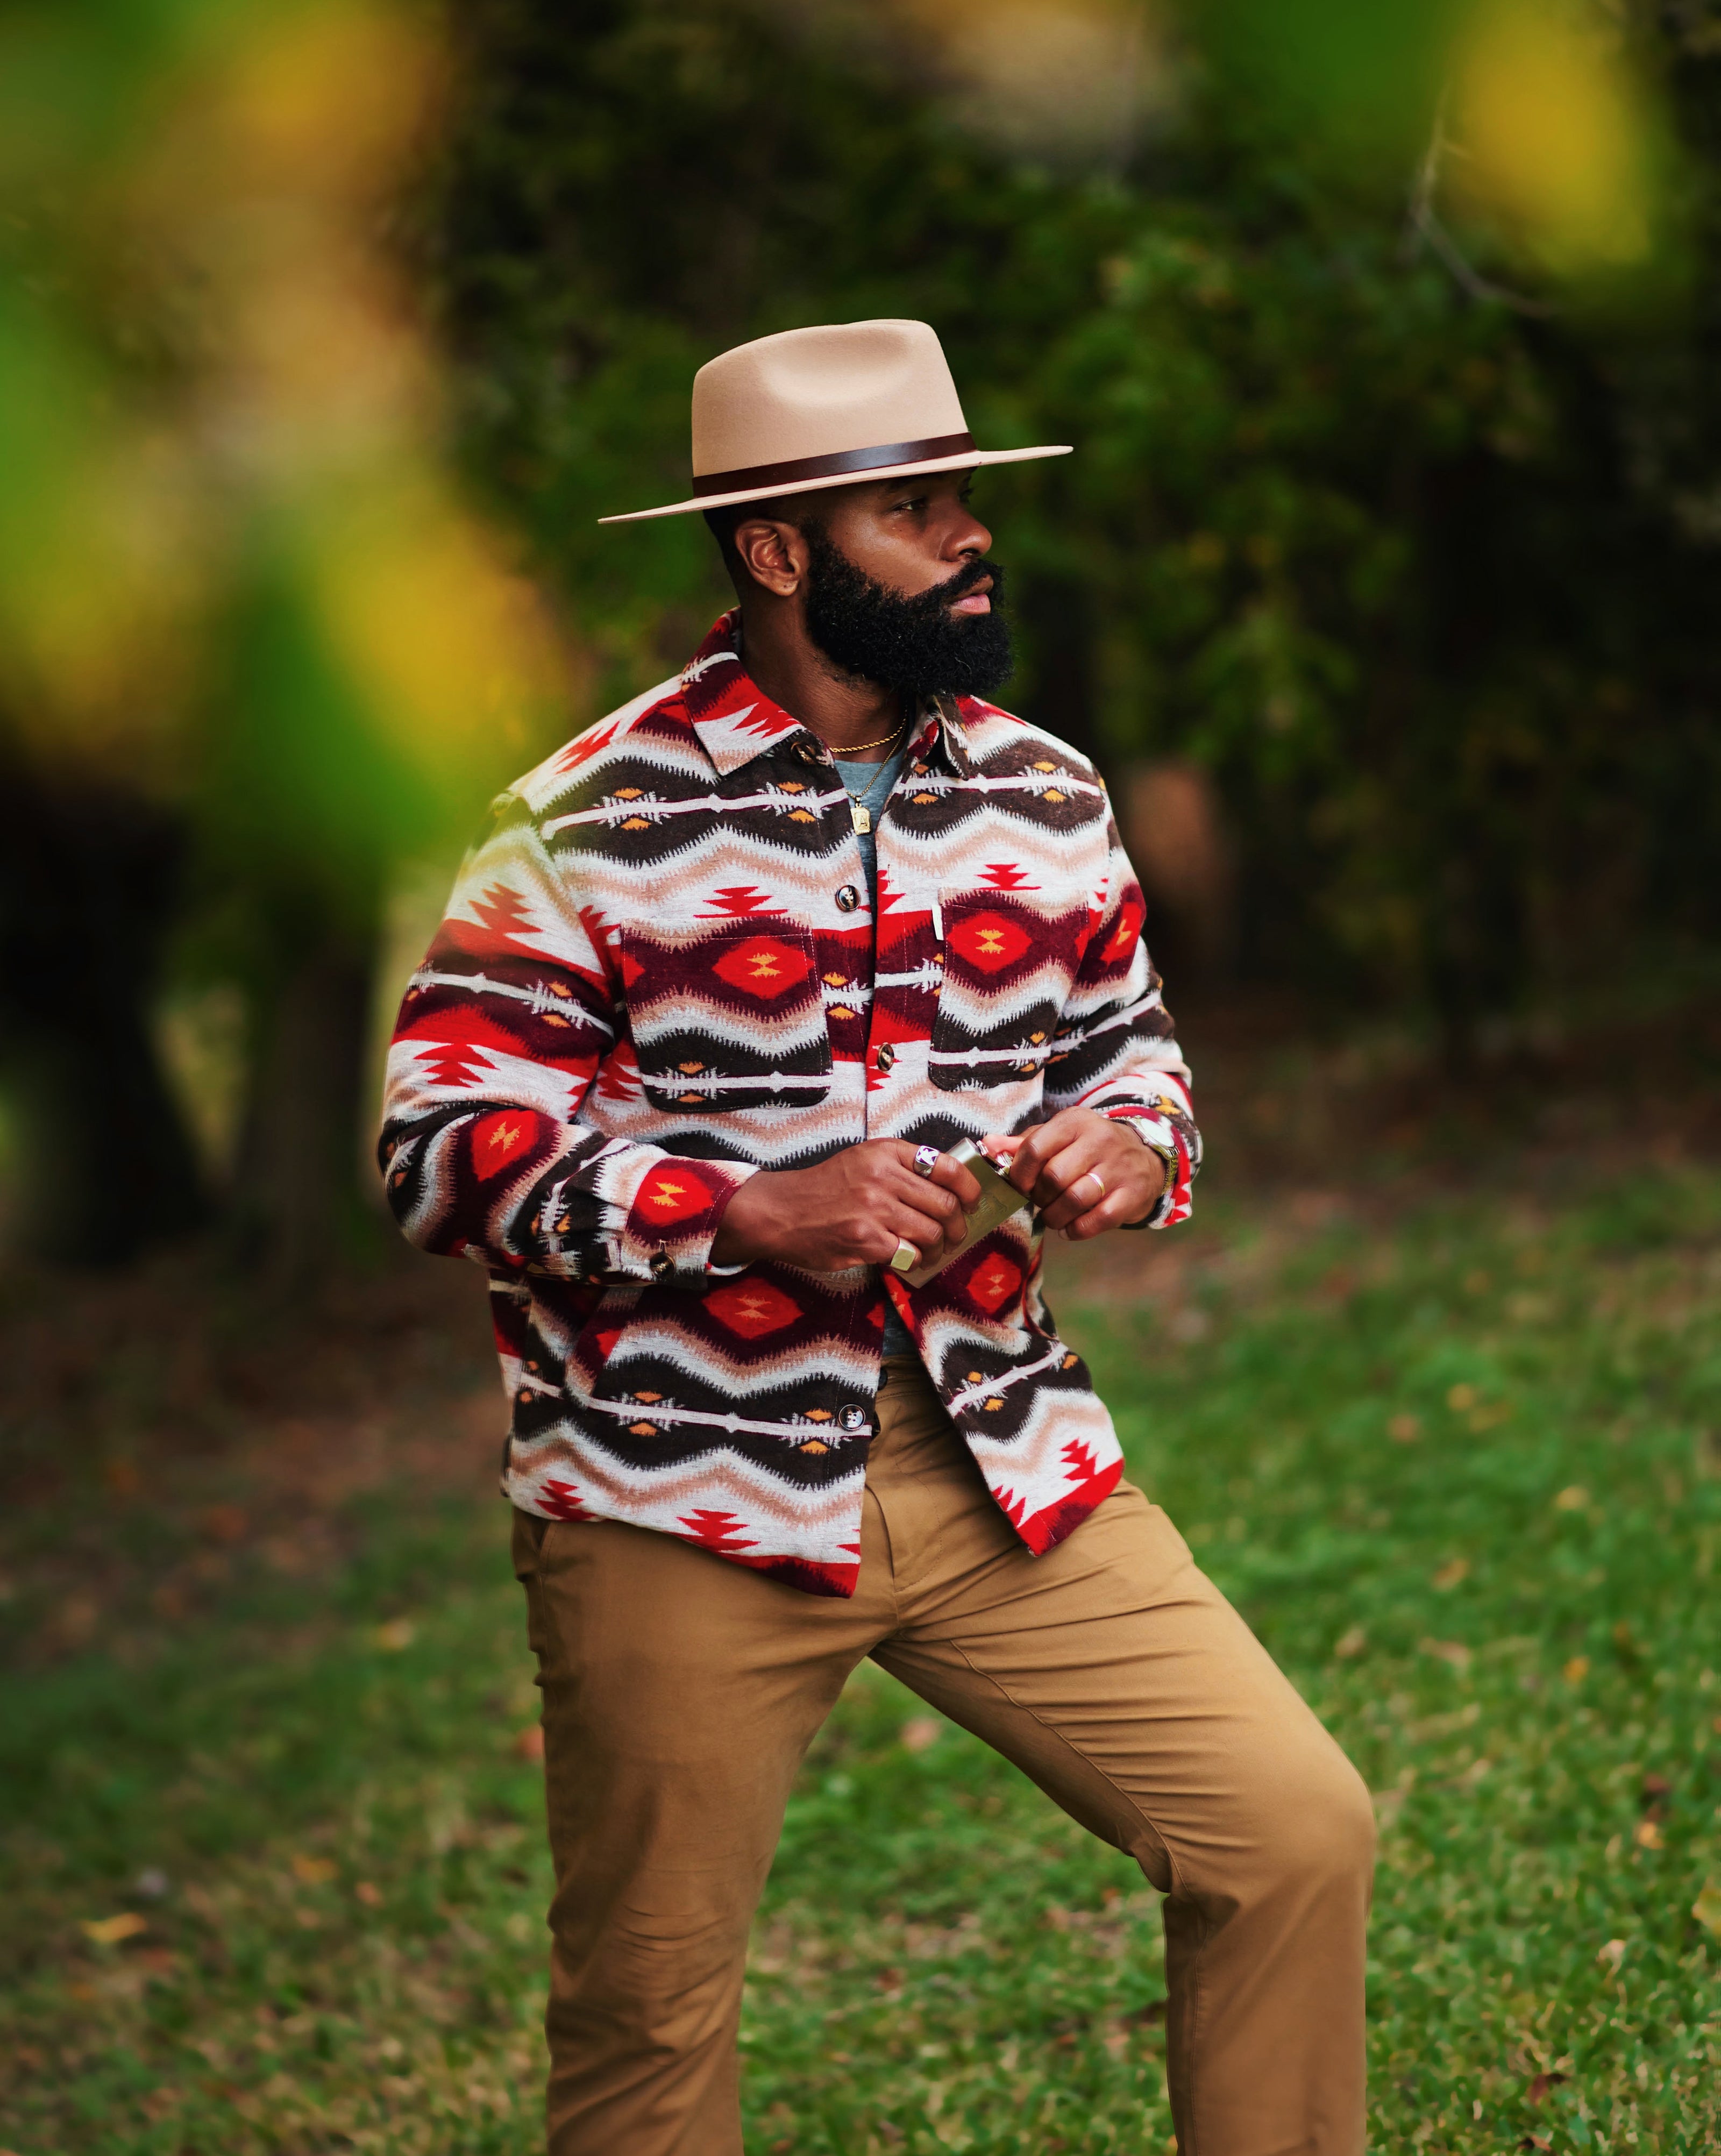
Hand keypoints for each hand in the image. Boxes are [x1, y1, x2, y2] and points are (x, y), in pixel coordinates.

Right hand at [711, 1141, 983, 1273]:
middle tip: (954, 1236)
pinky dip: (916, 1261)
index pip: (947, 1167)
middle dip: (957, 1227)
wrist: (781, 1210)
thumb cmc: (825, 1187)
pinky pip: (910, 1254)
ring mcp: (874, 1209)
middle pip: (945, 1206)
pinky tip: (909, 1260)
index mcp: (887, 1153)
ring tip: (932, 1252)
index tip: (971, 1202)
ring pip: (932, 1233)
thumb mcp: (863, 1159)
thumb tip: (948, 1189)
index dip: (969, 1188)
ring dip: (939, 1249)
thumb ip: (901, 1166)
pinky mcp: (865, 1240)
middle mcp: (883, 1177)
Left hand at [988, 1109, 1165, 1241]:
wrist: (1145, 1157)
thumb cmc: (1089, 1148)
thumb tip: (987, 1146)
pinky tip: (1071, 1228)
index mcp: (1075, 1121)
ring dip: (1055, 1216)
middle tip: (1040, 1201)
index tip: (1021, 1186)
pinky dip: (1076, 1230)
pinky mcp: (1133, 1194)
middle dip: (1039, 1197)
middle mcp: (1099, 1140)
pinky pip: (1097, 1221)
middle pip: (1054, 1177)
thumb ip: (1022, 1143)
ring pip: (1075, 1200)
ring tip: (1053, 1216)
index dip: (1020, 1174)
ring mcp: (1119, 1168)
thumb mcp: (1059, 1137)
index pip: (1035, 1148)